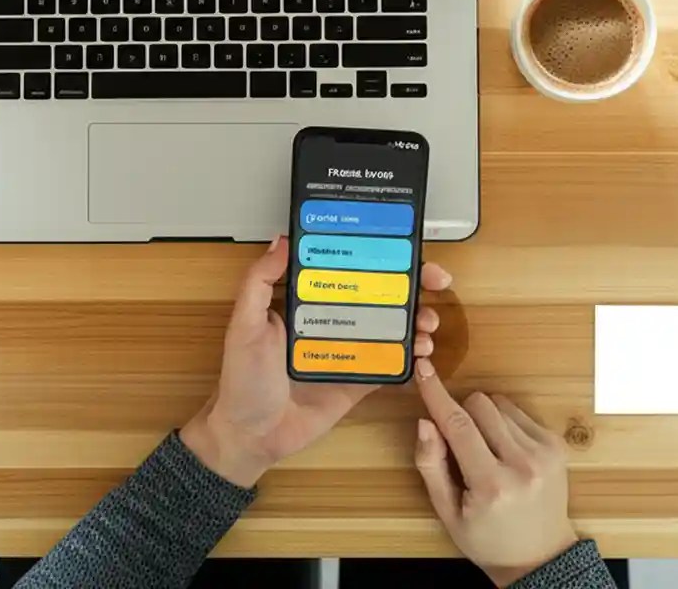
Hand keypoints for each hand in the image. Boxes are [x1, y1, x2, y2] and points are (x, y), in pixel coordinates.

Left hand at [182, 236, 453, 487]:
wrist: (253, 436)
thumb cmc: (242, 381)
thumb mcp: (244, 326)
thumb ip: (259, 282)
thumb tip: (281, 241)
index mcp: (306, 302)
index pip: (347, 268)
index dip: (377, 256)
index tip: (404, 247)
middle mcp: (331, 321)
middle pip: (379, 293)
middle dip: (412, 284)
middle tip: (435, 281)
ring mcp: (349, 351)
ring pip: (392, 326)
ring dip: (417, 319)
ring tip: (428, 323)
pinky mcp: (359, 380)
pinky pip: (390, 363)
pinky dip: (412, 356)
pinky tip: (423, 352)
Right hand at [413, 360, 577, 586]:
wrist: (539, 556)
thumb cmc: (487, 538)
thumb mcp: (447, 512)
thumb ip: (431, 465)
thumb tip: (425, 422)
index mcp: (492, 485)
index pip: (458, 426)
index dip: (437, 395)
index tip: (423, 371)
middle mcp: (523, 465)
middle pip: (480, 405)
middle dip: (461, 413)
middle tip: (459, 443)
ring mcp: (545, 453)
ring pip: (499, 404)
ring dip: (483, 418)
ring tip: (484, 451)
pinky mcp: (556, 445)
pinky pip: (518, 411)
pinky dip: (503, 422)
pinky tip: (503, 450)